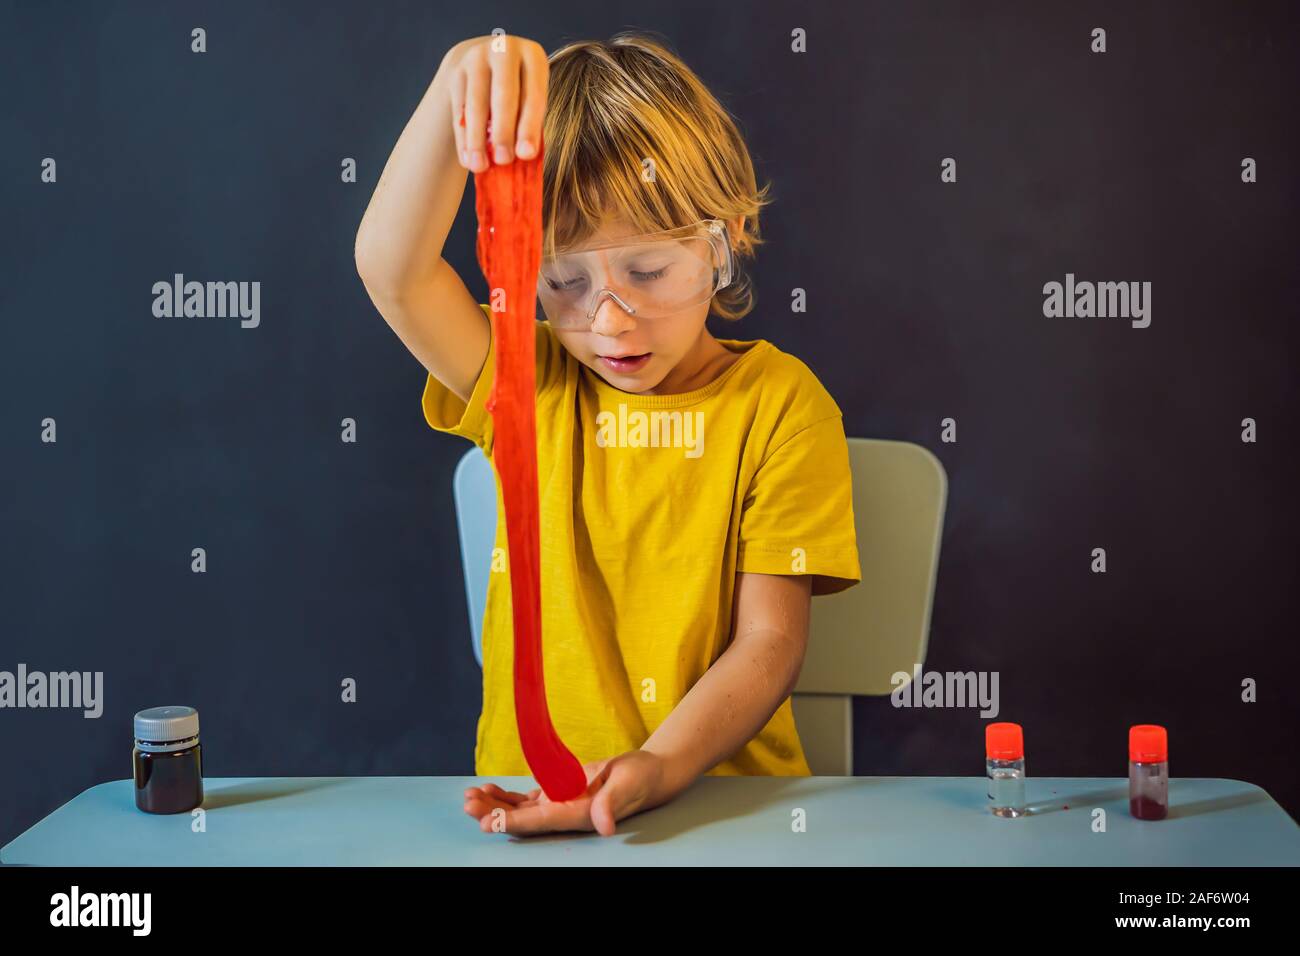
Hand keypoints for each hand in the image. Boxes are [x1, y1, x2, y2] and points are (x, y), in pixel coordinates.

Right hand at [440, 33, 548, 172]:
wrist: (483, 61)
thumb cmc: (517, 87)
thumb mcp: (530, 95)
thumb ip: (529, 121)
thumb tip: (522, 155)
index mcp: (532, 55)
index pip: (533, 94)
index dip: (529, 126)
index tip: (526, 155)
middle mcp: (503, 50)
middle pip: (503, 96)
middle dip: (503, 131)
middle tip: (503, 161)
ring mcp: (476, 57)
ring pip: (476, 104)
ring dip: (477, 138)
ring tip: (479, 166)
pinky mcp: (456, 72)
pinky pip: (459, 110)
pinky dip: (463, 137)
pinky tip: (467, 158)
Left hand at [463, 751, 676, 836]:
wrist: (648, 774)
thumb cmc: (640, 779)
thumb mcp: (628, 785)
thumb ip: (612, 804)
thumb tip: (604, 827)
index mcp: (579, 815)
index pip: (541, 821)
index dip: (513, 823)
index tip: (488, 823)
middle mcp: (565, 814)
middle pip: (523, 818)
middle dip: (494, 813)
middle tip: (468, 804)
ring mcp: (559, 805)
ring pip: (520, 809)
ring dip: (494, 805)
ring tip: (469, 797)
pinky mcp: (558, 793)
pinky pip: (527, 798)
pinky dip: (506, 796)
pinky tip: (487, 790)